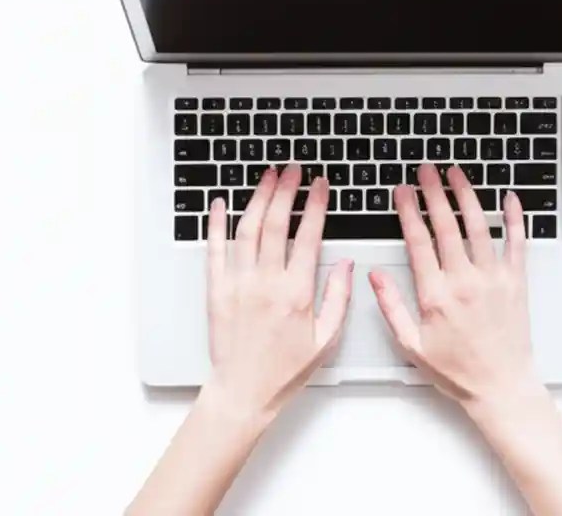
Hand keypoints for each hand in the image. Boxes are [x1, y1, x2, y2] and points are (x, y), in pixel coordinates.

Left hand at [204, 164, 352, 418]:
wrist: (243, 392)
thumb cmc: (285, 370)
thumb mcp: (327, 338)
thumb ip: (338, 298)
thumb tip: (346, 265)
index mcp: (296, 292)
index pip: (308, 235)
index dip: (316, 205)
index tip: (321, 185)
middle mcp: (266, 282)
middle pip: (276, 223)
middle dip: (286, 190)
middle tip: (293, 170)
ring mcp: (237, 284)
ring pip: (247, 229)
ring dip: (258, 198)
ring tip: (268, 177)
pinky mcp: (216, 290)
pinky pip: (214, 249)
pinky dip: (217, 223)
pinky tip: (222, 204)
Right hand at [371, 163, 537, 406]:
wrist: (500, 386)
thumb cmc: (457, 371)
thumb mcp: (411, 345)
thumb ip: (391, 307)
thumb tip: (374, 277)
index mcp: (436, 295)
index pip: (418, 241)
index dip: (408, 212)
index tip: (401, 192)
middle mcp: (465, 281)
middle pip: (446, 226)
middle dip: (433, 192)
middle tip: (426, 170)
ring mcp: (493, 279)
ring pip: (478, 226)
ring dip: (466, 195)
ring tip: (456, 173)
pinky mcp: (516, 282)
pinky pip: (517, 243)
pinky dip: (513, 218)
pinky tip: (508, 198)